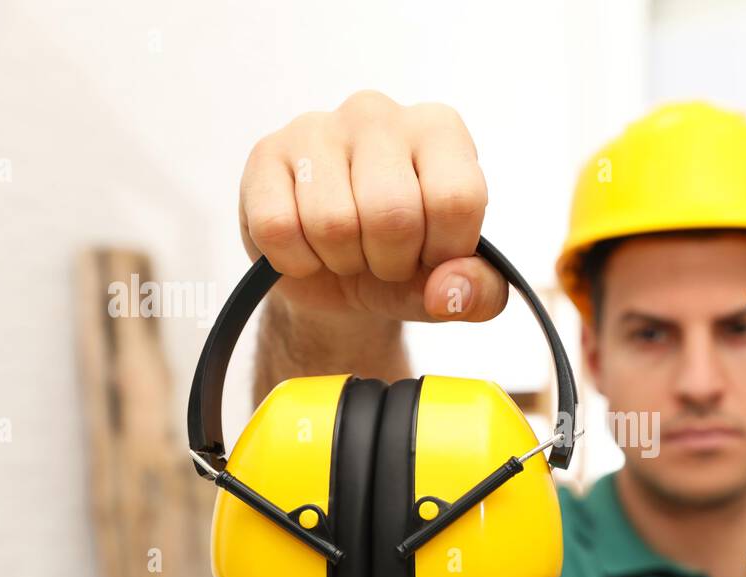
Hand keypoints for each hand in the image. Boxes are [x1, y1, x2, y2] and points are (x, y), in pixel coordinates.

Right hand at [239, 90, 507, 322]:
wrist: (337, 276)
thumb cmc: (405, 263)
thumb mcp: (456, 285)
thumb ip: (479, 293)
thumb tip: (450, 294)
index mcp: (440, 131)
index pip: (456, 199)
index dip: (444, 250)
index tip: (432, 255)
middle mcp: (379, 113)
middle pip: (393, 214)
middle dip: (390, 261)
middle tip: (384, 257)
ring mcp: (317, 127)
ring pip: (333, 223)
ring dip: (342, 260)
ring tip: (348, 249)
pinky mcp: (265, 153)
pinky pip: (277, 228)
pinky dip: (295, 261)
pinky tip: (307, 246)